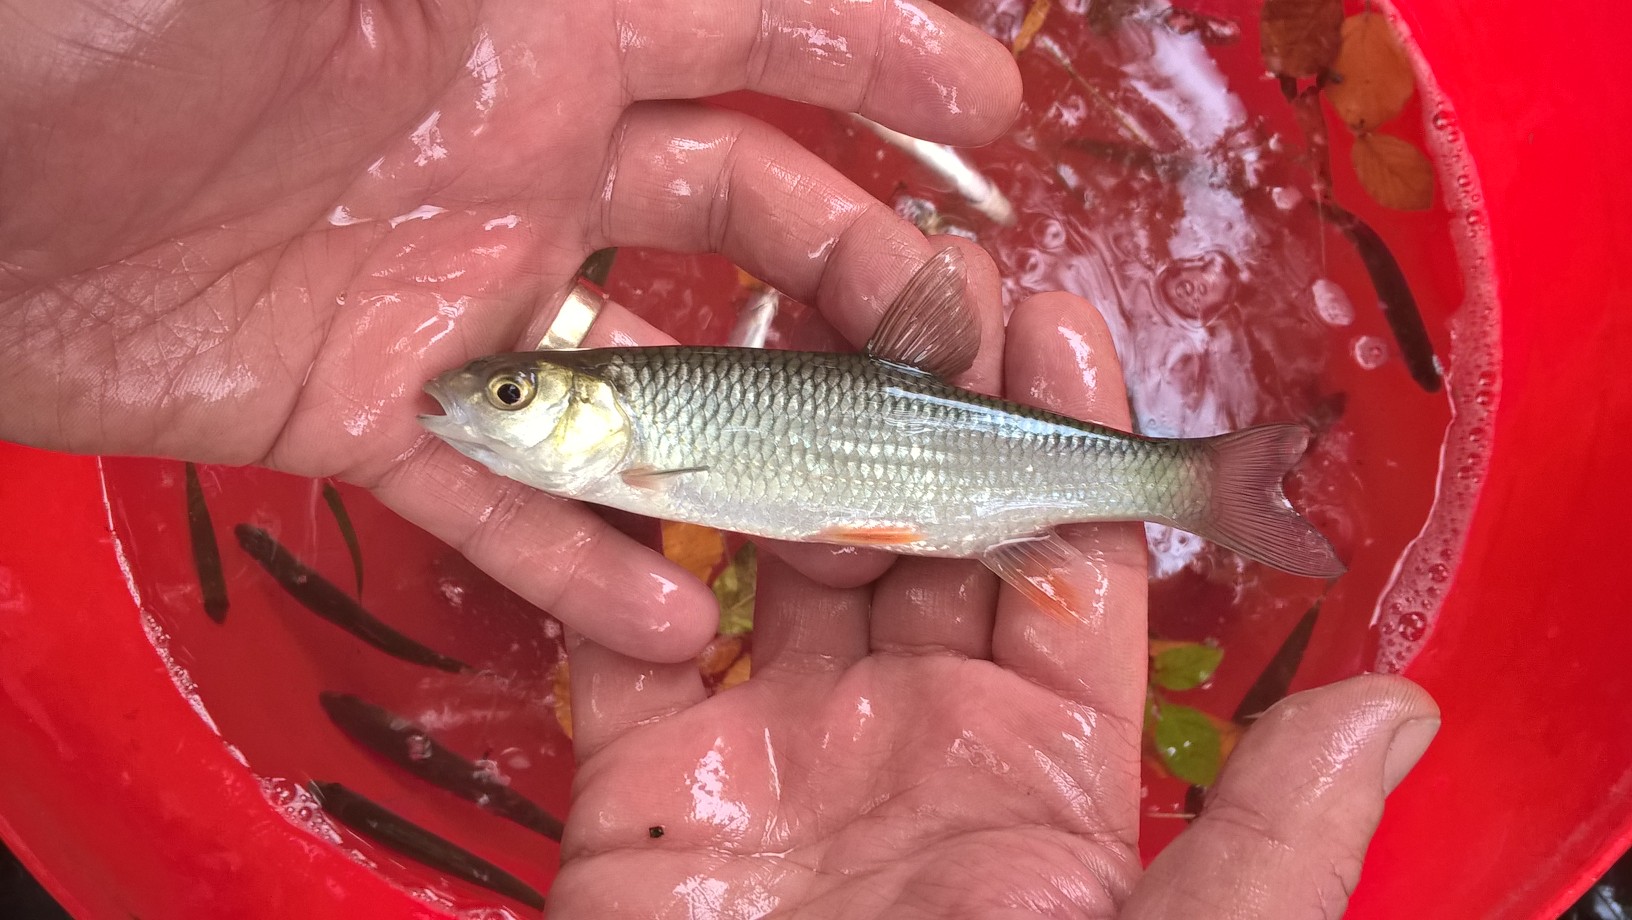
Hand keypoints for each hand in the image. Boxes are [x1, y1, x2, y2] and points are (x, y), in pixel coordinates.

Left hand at [0, 0, 1019, 660]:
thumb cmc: (109, 23)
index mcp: (523, 24)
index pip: (747, 28)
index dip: (876, 60)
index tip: (984, 115)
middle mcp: (505, 155)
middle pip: (730, 210)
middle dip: (852, 263)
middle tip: (940, 333)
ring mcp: (443, 294)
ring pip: (641, 373)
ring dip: (749, 433)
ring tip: (852, 498)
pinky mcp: (360, 407)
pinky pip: (505, 501)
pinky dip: (587, 562)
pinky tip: (673, 615)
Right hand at [554, 292, 1439, 917]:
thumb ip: (1271, 835)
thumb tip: (1394, 710)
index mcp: (1039, 768)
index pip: (1053, 561)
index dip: (1052, 436)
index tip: (1050, 328)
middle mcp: (911, 737)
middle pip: (916, 523)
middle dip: (920, 399)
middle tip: (922, 286)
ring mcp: (778, 751)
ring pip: (781, 550)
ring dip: (787, 435)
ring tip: (794, 316)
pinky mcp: (651, 784)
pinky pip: (629, 645)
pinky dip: (629, 558)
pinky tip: (656, 456)